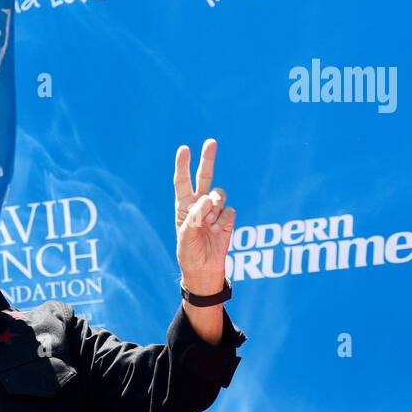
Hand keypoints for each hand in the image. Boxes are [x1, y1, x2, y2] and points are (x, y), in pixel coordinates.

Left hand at [174, 138, 234, 295]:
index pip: (182, 181)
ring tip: (208, 224)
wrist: (204, 269)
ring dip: (214, 208)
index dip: (183, 165)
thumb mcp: (186, 235)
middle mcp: (199, 204)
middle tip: (211, 141)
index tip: (184, 149)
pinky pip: (229, 210)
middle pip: (204, 177)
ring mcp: (215, 210)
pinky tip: (217, 231)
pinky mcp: (227, 218)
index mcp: (184, 206)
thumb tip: (208, 199)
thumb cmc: (189, 252)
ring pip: (219, 195)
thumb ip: (195, 216)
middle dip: (208, 159)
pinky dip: (223, 220)